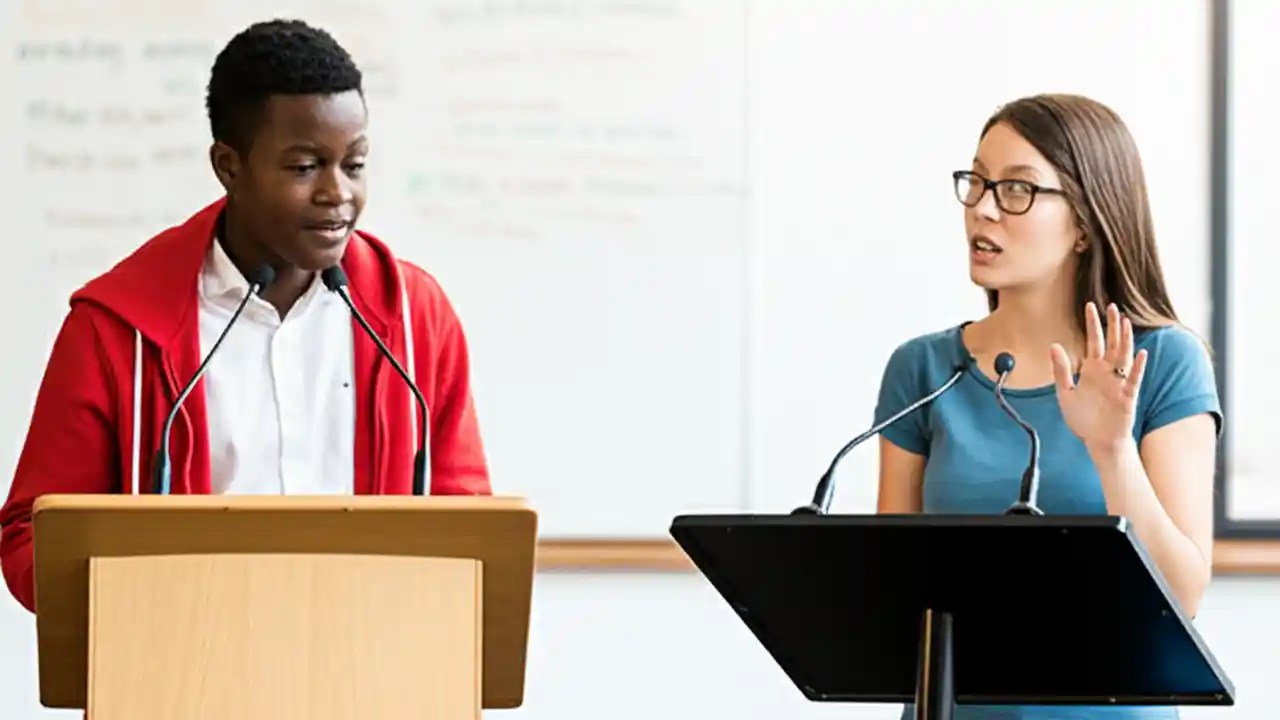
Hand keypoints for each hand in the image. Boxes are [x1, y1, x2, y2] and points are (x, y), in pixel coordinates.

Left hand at [1050, 302, 1147, 452]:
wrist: (1097, 442)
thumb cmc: (1083, 419)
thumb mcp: (1065, 393)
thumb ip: (1061, 370)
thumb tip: (1054, 345)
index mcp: (1092, 370)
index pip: (1094, 341)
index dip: (1092, 324)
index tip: (1090, 306)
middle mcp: (1107, 373)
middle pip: (1112, 344)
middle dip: (1112, 325)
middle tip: (1112, 306)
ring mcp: (1118, 383)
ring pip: (1124, 356)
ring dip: (1125, 340)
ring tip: (1125, 322)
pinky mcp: (1127, 396)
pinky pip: (1134, 379)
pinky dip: (1138, 366)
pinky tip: (1141, 353)